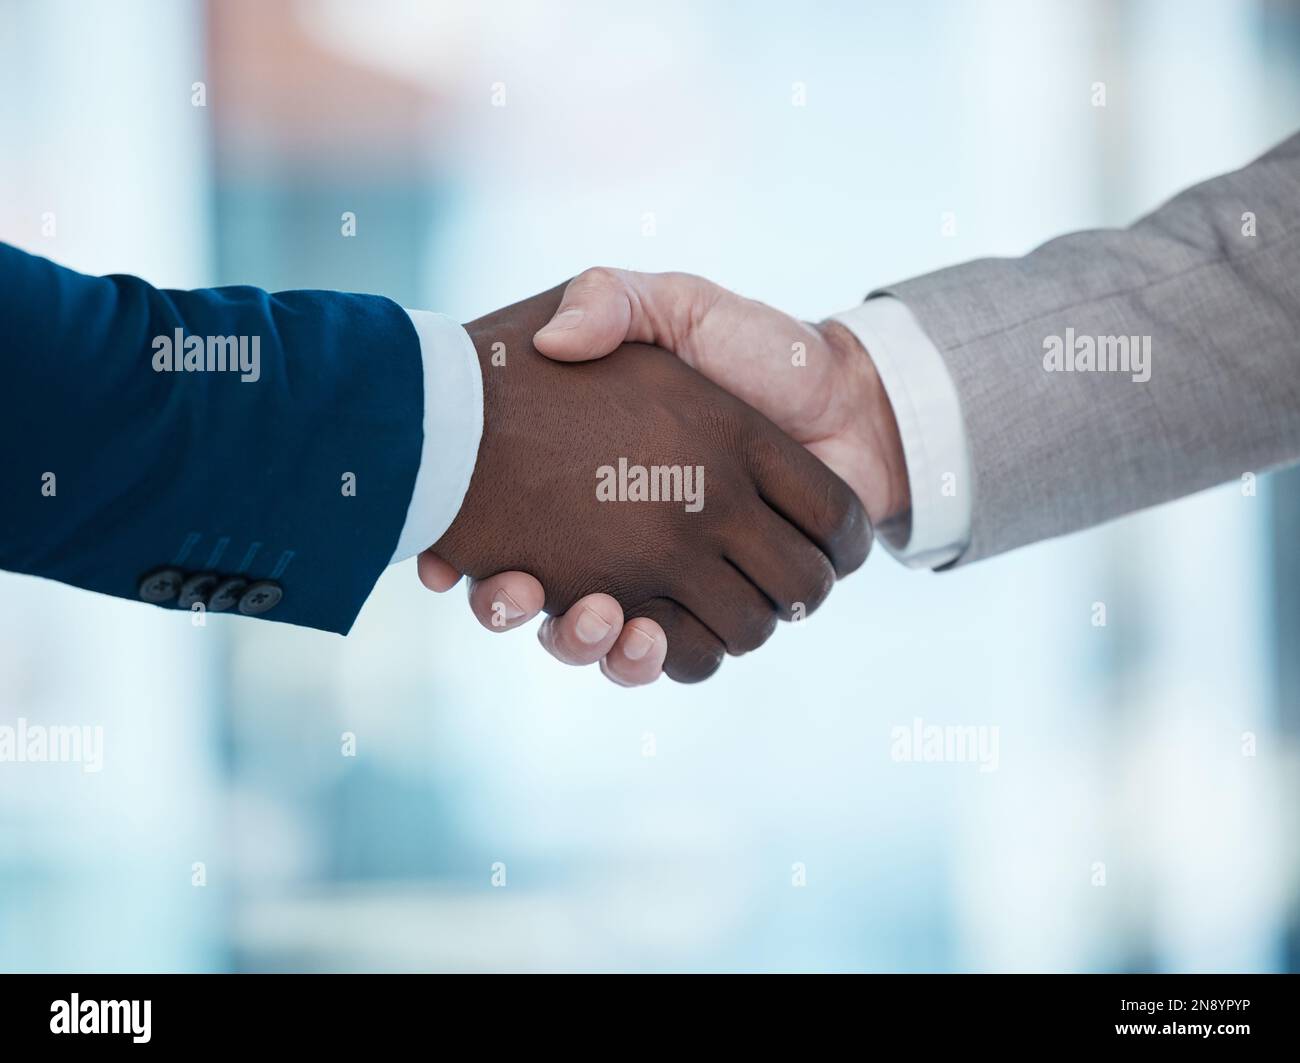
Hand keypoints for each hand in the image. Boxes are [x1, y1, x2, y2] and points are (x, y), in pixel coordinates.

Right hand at [421, 282, 871, 682]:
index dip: (474, 558)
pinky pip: (682, 660)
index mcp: (603, 483)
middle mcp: (629, 543)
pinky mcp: (728, 606)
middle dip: (527, 611)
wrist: (848, 396)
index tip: (446, 564)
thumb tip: (551, 341)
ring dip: (589, 647)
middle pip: (554, 608)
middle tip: (522, 594)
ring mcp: (677, 581)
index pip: (510, 534)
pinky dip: (654, 661)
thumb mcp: (671, 306)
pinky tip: (644, 634)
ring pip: (612, 648)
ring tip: (593, 617)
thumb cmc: (755, 348)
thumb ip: (611, 301)